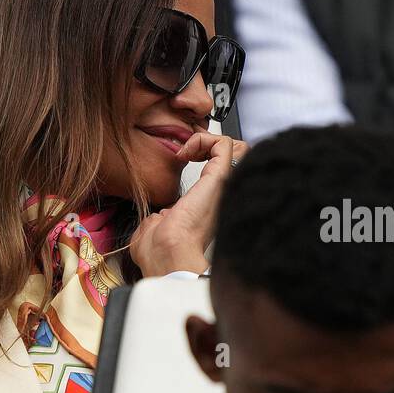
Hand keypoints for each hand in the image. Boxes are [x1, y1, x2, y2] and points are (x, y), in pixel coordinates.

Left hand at [129, 134, 247, 277]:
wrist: (167, 253)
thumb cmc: (162, 249)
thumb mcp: (157, 228)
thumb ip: (162, 218)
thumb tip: (160, 215)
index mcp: (206, 206)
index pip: (219, 171)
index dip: (202, 157)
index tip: (179, 161)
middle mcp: (219, 195)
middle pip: (235, 157)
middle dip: (210, 146)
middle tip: (187, 152)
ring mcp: (222, 185)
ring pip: (236, 147)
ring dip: (208, 140)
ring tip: (188, 150)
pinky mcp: (220, 177)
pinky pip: (222, 144)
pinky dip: (203, 139)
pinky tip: (186, 151)